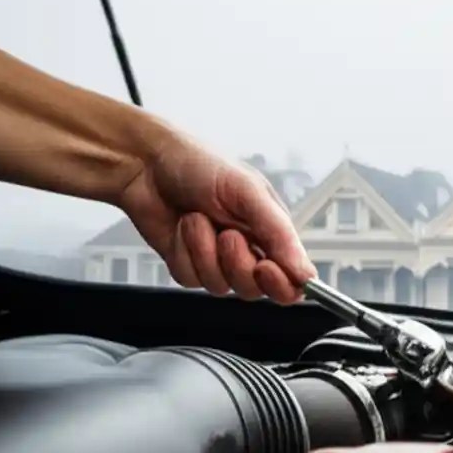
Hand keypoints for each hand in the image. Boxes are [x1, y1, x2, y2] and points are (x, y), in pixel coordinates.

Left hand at [115, 126, 315, 303]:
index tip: (265, 268)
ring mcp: (216, 260)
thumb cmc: (199, 164)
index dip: (281, 283)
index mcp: (271, 232)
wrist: (145, 162)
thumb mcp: (248, 192)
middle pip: (255, 289)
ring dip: (205, 252)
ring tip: (197, 219)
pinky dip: (184, 253)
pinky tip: (181, 228)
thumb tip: (307, 274)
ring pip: (221, 286)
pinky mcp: (188, 265)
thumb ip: (280, 235)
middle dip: (236, 263)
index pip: (291, 279)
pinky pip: (192, 279)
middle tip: (227, 235)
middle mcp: (248, 250)